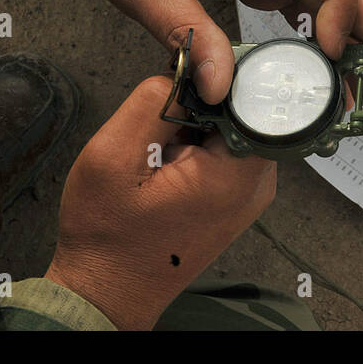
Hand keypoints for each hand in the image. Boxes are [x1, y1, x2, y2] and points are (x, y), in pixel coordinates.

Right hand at [45, 76, 275, 329]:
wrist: (106, 292)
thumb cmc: (106, 235)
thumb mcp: (113, 155)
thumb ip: (153, 101)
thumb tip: (185, 71)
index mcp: (235, 173)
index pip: (253, 96)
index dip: (219, 76)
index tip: (183, 82)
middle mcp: (256, 184)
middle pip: (242, 111)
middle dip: (200, 105)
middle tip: (160, 131)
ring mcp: (249, 195)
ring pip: (230, 130)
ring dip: (195, 129)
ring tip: (160, 154)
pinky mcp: (235, 200)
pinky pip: (224, 153)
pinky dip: (195, 149)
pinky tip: (166, 168)